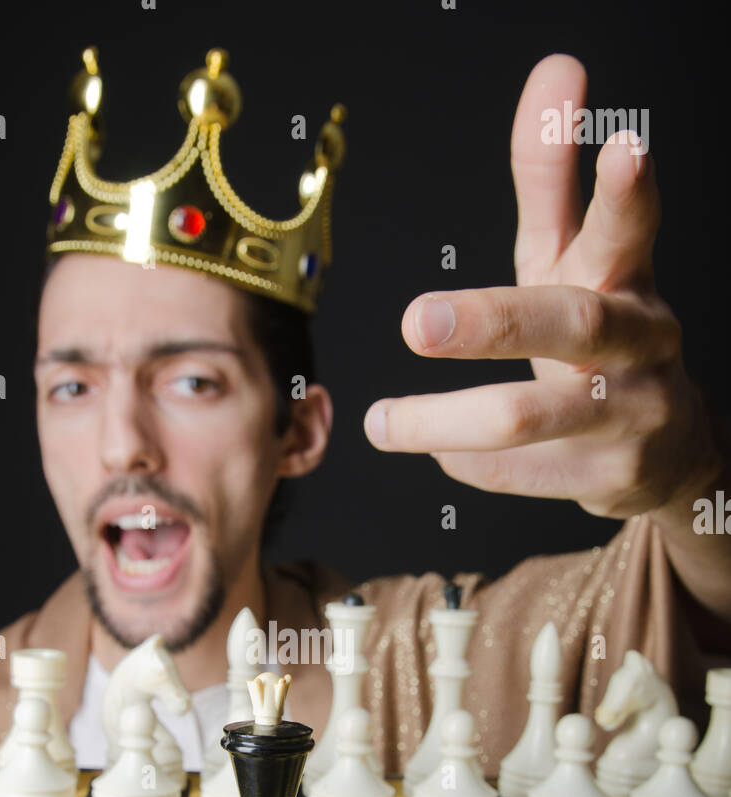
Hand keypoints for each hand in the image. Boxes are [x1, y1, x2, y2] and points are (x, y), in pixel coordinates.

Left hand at [363, 53, 722, 521]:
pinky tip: (438, 456)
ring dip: (448, 420)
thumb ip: (553, 174)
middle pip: (573, 325)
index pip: (628, 225)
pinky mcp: (609, 477)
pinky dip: (473, 465)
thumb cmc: (603, 335)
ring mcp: (629, 412)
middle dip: (494, 322)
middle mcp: (637, 341)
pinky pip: (526, 473)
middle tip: (415, 319)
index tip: (624, 142)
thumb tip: (555, 67)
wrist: (668, 450)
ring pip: (535, 416)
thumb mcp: (574, 257)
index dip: (624, 190)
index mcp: (626, 276)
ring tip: (379, 422)